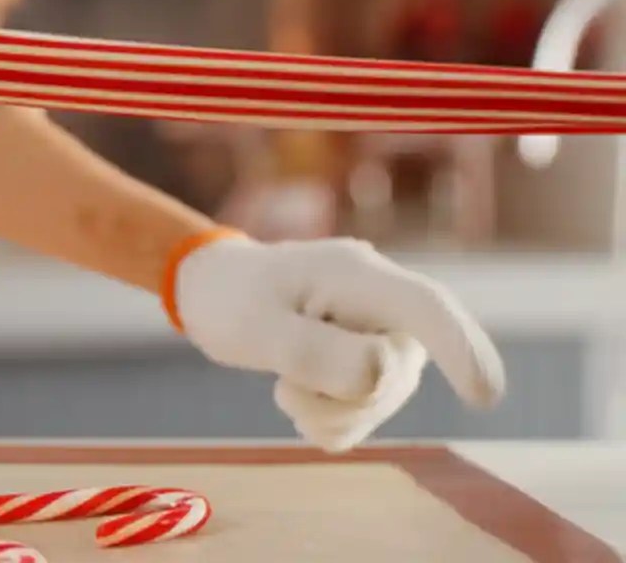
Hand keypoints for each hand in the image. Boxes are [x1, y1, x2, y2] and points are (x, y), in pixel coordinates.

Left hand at [172, 236, 504, 451]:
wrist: (212, 291)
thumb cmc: (232, 299)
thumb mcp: (257, 327)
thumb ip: (316, 352)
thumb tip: (384, 373)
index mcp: (360, 277)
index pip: (428, 309)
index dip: (462, 351)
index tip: (485, 396)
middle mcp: (383, 305)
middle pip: (400, 374)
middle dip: (341, 399)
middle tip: (283, 387)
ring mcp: (381, 337)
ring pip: (381, 401)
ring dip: (328, 412)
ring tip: (283, 383)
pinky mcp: (369, 367)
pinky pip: (363, 417)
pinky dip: (328, 420)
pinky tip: (298, 395)